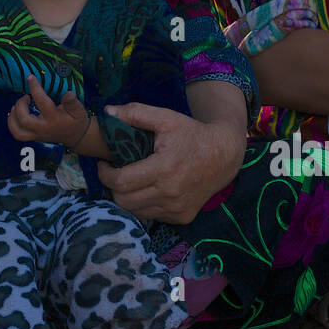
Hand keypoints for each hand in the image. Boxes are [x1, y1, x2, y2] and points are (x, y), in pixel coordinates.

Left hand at [7, 74, 87, 145]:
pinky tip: (15, 113)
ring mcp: (38, 135)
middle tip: (25, 96)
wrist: (76, 137)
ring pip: (18, 132)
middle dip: (20, 105)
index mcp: (54, 119)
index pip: (42, 102)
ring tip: (16, 106)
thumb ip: (72, 103)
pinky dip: (12, 123)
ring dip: (12, 117)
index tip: (30, 77)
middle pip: (25, 120)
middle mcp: (43, 128)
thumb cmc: (76, 121)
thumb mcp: (78, 111)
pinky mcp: (34, 137)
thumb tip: (69, 93)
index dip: (35, 88)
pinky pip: (18, 134)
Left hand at [97, 104, 243, 223]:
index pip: (120, 182)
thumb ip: (136, 113)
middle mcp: (170, 193)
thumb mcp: (166, 118)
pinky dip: (144, 205)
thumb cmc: (192, 134)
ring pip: (135, 212)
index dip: (105, 174)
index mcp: (163, 169)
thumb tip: (108, 111)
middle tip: (114, 173)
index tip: (104, 164)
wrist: (224, 154)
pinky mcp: (182, 217)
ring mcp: (177, 208)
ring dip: (127, 197)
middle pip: (123, 200)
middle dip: (113, 187)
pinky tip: (147, 190)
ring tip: (129, 181)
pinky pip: (152, 216)